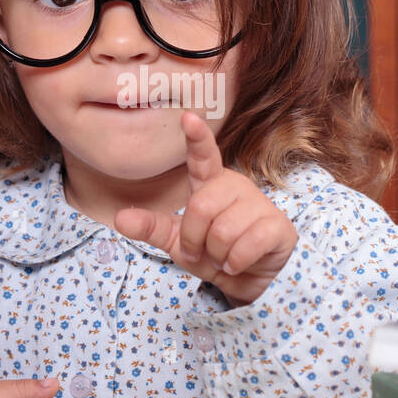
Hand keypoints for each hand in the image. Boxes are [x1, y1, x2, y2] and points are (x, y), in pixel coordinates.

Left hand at [114, 110, 297, 305]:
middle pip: (201, 207)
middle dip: (194, 240)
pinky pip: (246, 246)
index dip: (197, 138)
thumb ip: (152, 228)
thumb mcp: (178, 242)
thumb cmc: (213, 253)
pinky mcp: (278, 227)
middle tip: (203, 251)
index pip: (203, 157)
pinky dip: (235, 263)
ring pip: (222, 231)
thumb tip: (120, 219)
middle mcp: (235, 186)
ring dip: (216, 256)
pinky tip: (239, 263)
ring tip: (224, 257)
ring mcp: (259, 204)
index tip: (188, 118)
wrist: (248, 280)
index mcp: (210, 184)